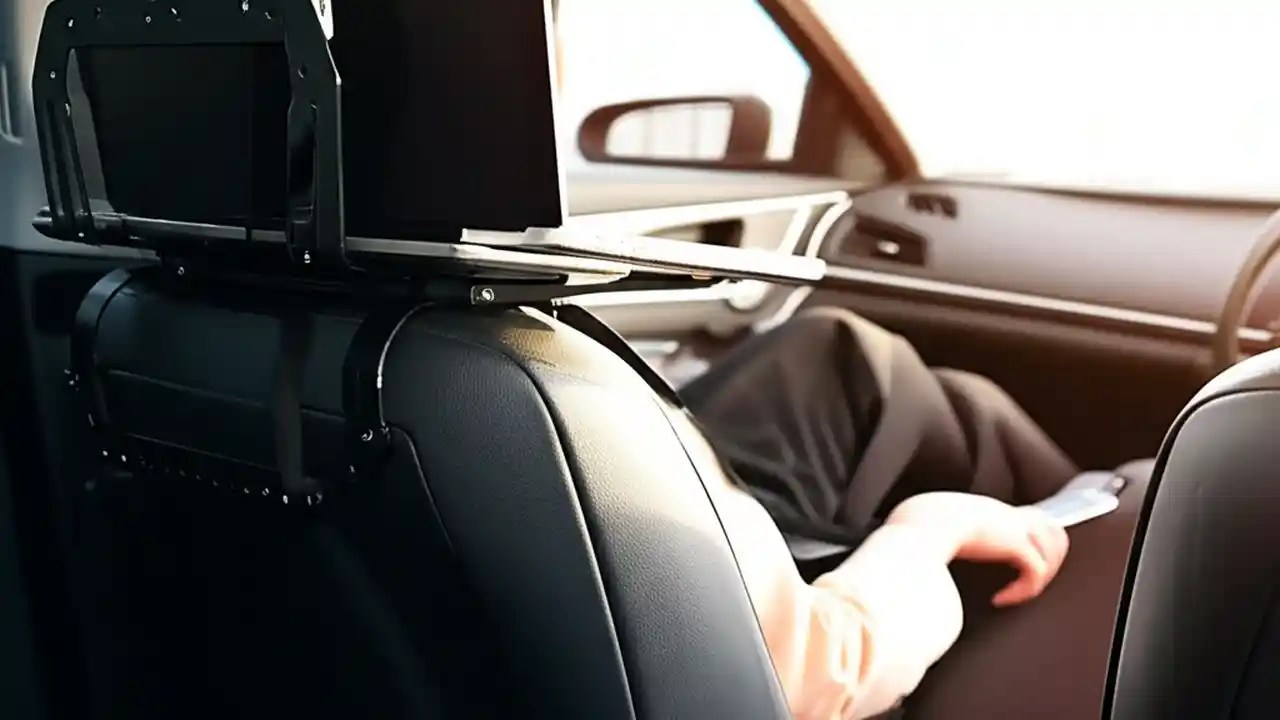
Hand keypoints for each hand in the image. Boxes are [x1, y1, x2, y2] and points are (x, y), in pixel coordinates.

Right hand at [885, 492, 1069, 607]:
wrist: (917, 530)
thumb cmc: (911, 532)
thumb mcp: (921, 531)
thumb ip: (931, 539)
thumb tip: (919, 556)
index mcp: (977, 508)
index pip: (1014, 518)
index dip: (1019, 541)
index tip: (1007, 567)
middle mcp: (999, 511)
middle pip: (1045, 522)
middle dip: (1046, 551)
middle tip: (1028, 578)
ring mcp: (1010, 525)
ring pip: (1053, 541)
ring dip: (1044, 570)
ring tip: (1023, 590)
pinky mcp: (1015, 543)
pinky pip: (1036, 570)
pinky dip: (1024, 590)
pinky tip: (1003, 599)